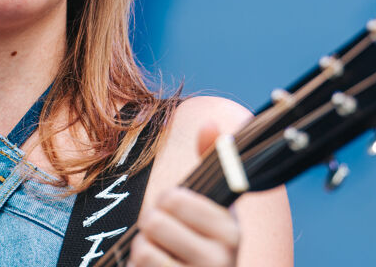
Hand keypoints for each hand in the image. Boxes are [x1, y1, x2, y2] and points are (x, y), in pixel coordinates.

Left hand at [130, 122, 240, 266]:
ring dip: (143, 249)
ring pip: (143, 250)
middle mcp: (221, 258)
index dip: (167, 200)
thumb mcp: (216, 209)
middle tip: (163, 232)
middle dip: (151, 224)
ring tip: (160, 253)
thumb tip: (209, 122)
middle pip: (154, 221)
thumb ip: (212, 165)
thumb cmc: (207, 245)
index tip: (177, 209)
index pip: (175, 198)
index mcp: (232, 229)